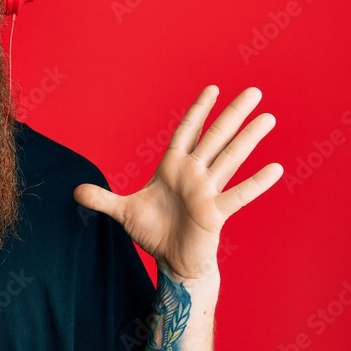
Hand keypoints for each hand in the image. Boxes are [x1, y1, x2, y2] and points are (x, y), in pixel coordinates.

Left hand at [74, 86, 282, 280]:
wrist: (172, 261)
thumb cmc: (154, 232)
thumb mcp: (123, 212)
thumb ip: (101, 199)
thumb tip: (74, 192)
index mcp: (173, 168)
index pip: (187, 132)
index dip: (198, 111)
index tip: (213, 89)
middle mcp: (193, 175)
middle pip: (215, 138)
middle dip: (232, 114)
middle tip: (254, 91)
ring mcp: (206, 192)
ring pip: (230, 159)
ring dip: (249, 139)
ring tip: (268, 118)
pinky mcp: (214, 213)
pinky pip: (237, 195)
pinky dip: (256, 183)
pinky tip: (275, 168)